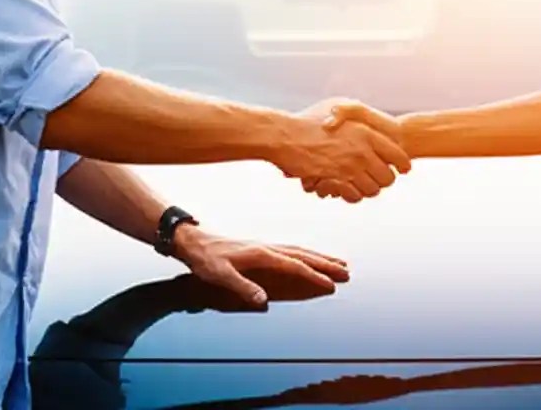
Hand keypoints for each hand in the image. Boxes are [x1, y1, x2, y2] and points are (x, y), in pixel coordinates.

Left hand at [172, 224, 349, 307]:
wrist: (193, 240)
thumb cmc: (205, 258)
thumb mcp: (220, 275)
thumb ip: (242, 287)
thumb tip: (263, 300)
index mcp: (261, 253)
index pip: (294, 265)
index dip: (314, 275)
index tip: (332, 284)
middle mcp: (267, 247)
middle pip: (303, 255)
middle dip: (326, 263)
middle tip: (347, 271)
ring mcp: (265, 246)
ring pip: (299, 250)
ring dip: (320, 257)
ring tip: (338, 263)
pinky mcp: (261, 248)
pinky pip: (291, 250)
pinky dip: (306, 254)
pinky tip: (310, 258)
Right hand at [267, 100, 409, 202]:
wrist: (285, 136)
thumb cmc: (309, 120)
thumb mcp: (338, 107)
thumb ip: (358, 115)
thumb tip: (371, 120)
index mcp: (366, 132)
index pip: (398, 155)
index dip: (403, 165)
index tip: (402, 169)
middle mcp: (362, 151)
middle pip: (388, 177)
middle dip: (383, 180)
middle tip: (376, 178)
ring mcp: (349, 167)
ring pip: (373, 190)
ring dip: (367, 189)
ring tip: (360, 184)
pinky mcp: (336, 181)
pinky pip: (355, 196)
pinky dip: (352, 195)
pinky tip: (347, 189)